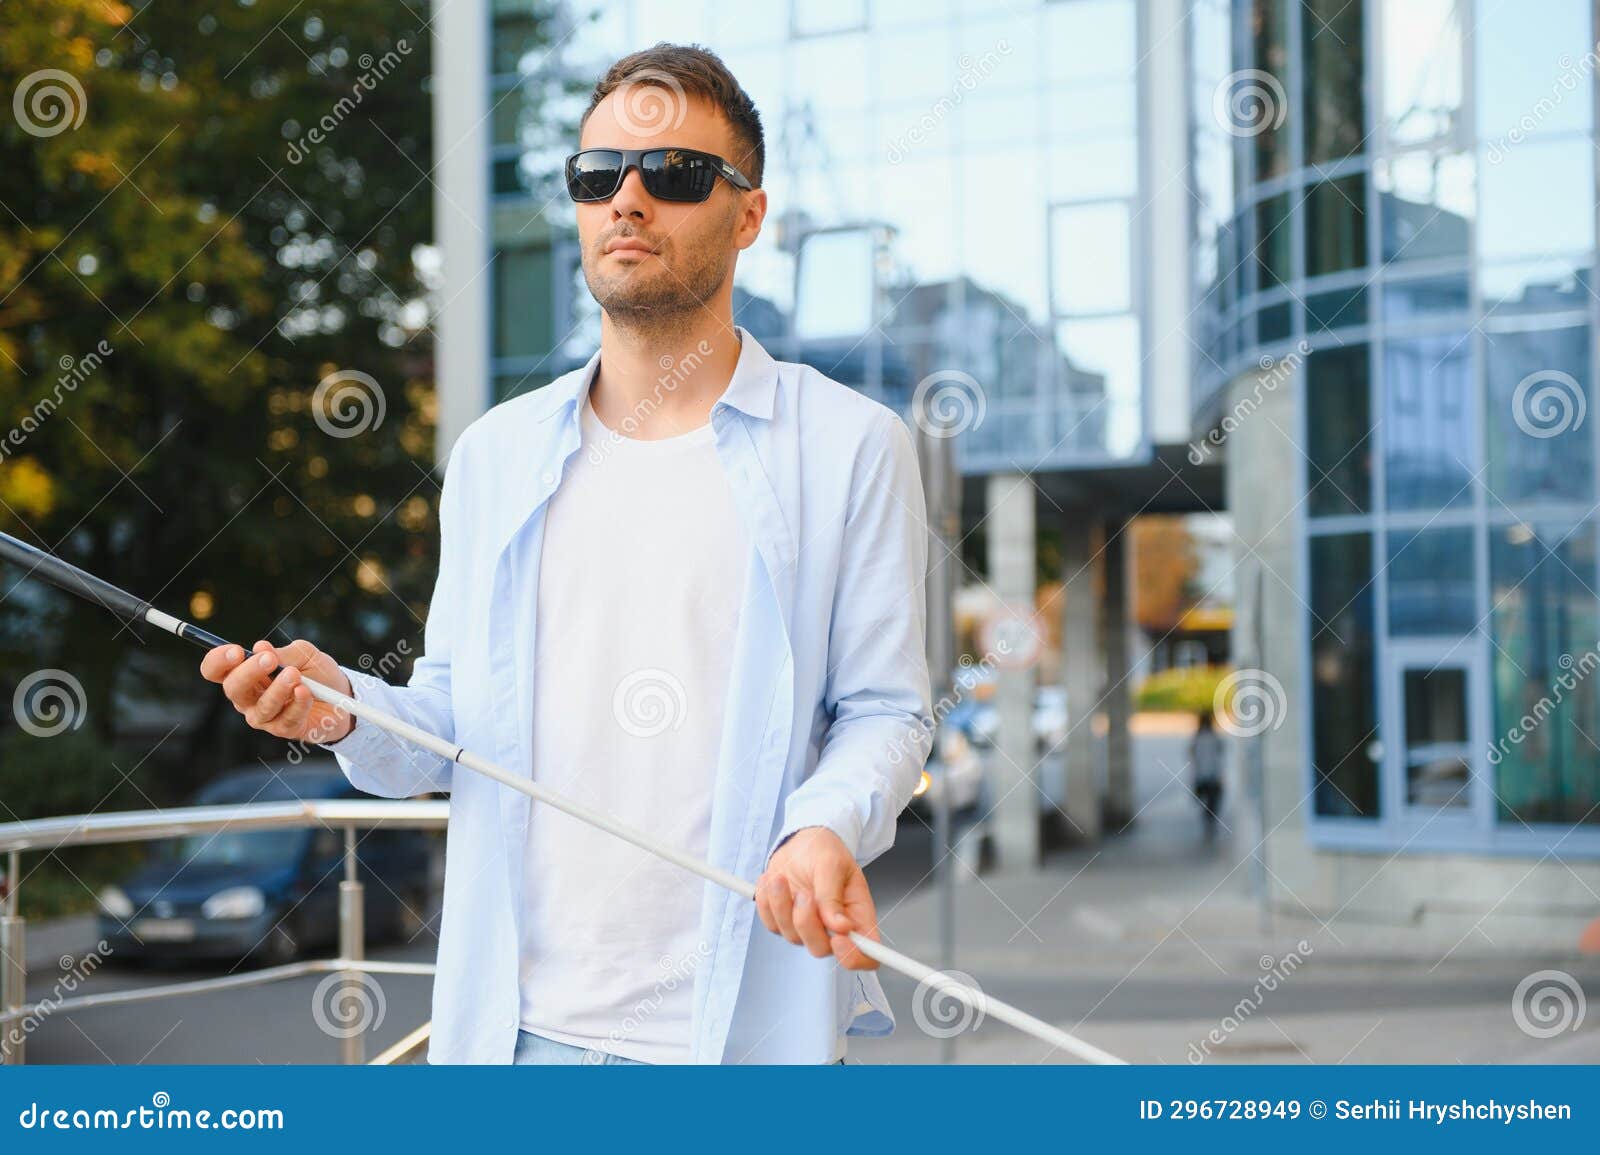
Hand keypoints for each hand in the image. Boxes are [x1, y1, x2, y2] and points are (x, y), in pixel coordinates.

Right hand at [200, 639, 354, 743]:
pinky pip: (287, 719)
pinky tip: (306, 692)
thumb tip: (260, 648)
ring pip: (261, 707)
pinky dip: (298, 703)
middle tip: (268, 660)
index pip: (215, 670)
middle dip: (248, 672)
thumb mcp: (304, 655)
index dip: (218, 661)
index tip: (236, 651)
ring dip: (278, 689)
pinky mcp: (284, 730)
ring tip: (294, 675)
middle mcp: (248, 698)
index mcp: (245, 675)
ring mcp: (264, 717)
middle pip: (232, 689)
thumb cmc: (317, 673)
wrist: (344, 696)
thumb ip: (284, 653)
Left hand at [756, 826, 878, 970]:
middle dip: (807, 923)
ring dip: (783, 906)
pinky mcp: (783, 922)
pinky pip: (771, 924)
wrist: (800, 842)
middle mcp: (833, 928)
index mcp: (857, 916)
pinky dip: (768, 902)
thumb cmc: (823, 850)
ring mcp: (807, 928)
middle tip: (804, 894)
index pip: (866, 955)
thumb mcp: (832, 864)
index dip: (854, 957)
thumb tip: (841, 927)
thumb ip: (833, 896)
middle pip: (821, 949)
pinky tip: (774, 881)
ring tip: (781, 878)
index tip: (839, 938)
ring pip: (792, 936)